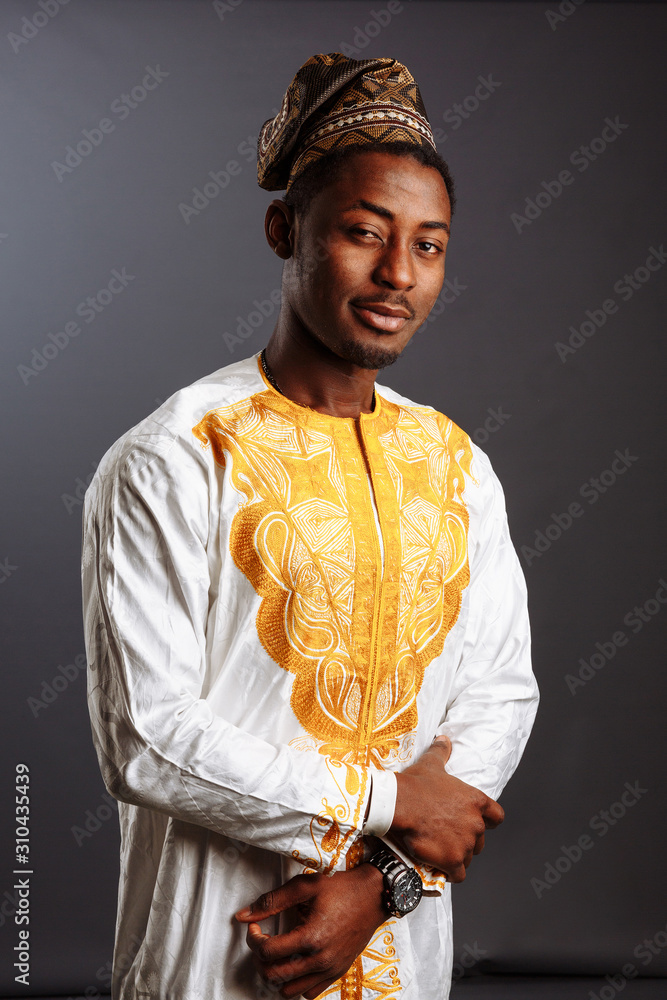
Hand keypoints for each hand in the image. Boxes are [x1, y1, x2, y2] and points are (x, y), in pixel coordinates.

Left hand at [235, 863, 386, 998]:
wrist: (373, 895)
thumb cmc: (341, 888)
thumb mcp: (305, 886)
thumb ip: (272, 901)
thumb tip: (244, 915)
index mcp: (311, 937)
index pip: (268, 951)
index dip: (253, 939)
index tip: (256, 927)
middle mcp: (320, 959)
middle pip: (274, 975)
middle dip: (261, 959)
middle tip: (263, 941)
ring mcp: (330, 969)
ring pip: (290, 990)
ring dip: (277, 974)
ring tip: (278, 954)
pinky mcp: (337, 972)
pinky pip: (309, 993)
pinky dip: (297, 983)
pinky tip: (296, 962)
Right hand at [388, 735, 503, 882]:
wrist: (399, 803)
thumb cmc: (416, 784)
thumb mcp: (432, 764)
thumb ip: (442, 752)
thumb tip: (444, 739)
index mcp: (476, 801)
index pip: (497, 816)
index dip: (488, 821)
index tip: (476, 822)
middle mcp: (476, 823)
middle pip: (480, 840)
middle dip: (467, 840)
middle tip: (448, 836)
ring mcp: (466, 844)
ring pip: (468, 857)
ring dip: (457, 856)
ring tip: (439, 851)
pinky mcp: (453, 860)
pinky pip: (459, 874)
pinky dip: (450, 873)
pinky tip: (439, 867)